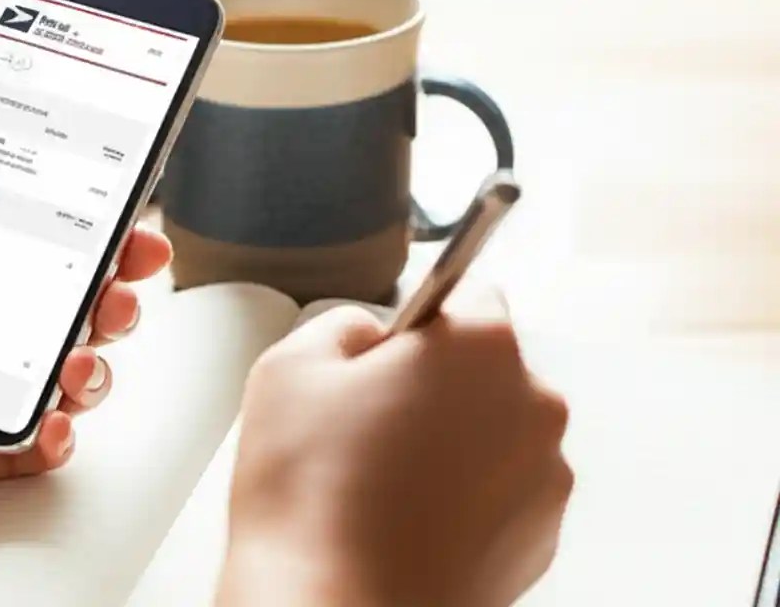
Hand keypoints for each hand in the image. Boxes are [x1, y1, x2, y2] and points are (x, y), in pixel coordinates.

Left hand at [0, 100, 172, 520]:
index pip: (30, 249)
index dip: (89, 237)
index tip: (128, 221)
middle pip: (60, 315)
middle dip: (112, 299)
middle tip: (123, 288)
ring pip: (53, 381)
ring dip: (91, 367)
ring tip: (83, 356)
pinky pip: (15, 451)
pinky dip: (51, 442)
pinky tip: (55, 423)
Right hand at [218, 292, 571, 606]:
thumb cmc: (313, 499)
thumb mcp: (290, 367)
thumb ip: (341, 324)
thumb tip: (366, 337)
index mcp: (482, 346)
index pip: (467, 295)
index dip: (414, 327)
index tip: (382, 360)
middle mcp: (534, 406)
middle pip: (485, 369)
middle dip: (434, 388)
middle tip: (366, 426)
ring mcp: (545, 478)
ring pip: (493, 434)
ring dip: (450, 447)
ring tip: (380, 485)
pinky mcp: (540, 541)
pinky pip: (500, 495)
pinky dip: (462, 502)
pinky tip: (404, 522)